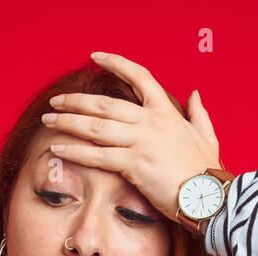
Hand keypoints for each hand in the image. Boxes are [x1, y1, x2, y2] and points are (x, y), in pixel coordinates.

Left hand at [41, 51, 222, 225]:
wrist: (209, 195)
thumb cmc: (207, 170)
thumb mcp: (207, 135)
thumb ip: (198, 113)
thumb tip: (195, 94)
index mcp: (166, 111)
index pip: (139, 77)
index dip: (116, 63)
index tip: (96, 57)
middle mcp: (150, 122)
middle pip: (105, 104)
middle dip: (76, 101)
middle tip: (56, 102)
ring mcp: (140, 142)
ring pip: (96, 126)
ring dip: (68, 122)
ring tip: (48, 120)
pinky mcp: (133, 165)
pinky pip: (97, 155)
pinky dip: (74, 151)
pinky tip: (57, 148)